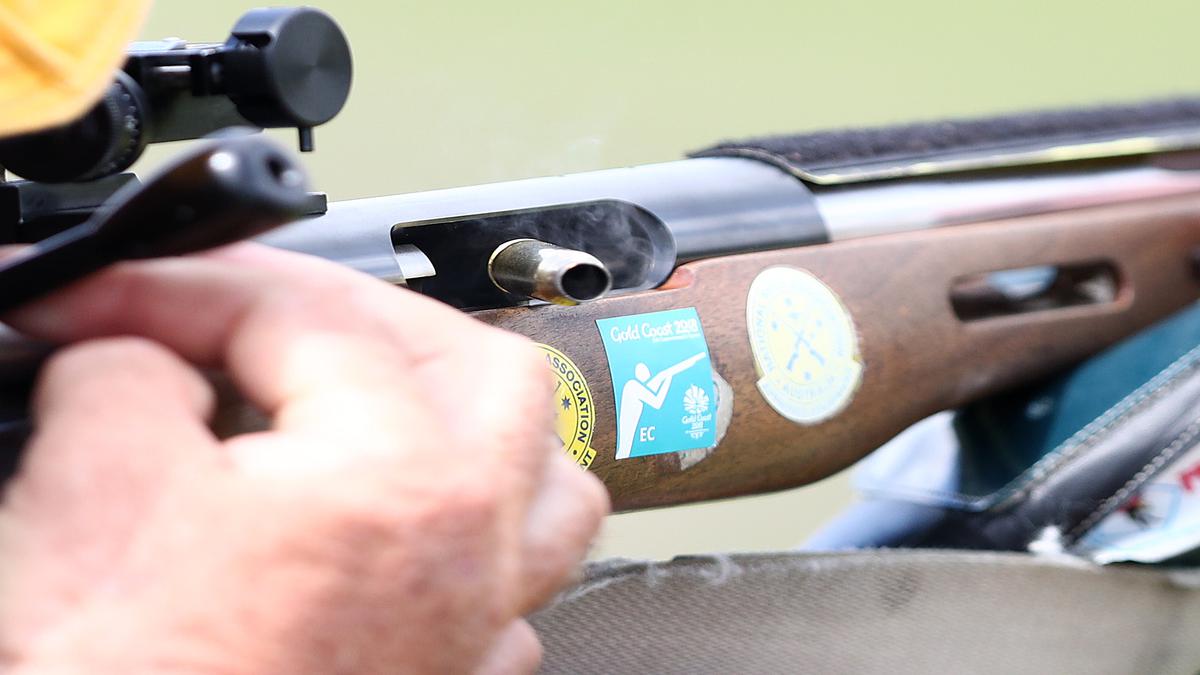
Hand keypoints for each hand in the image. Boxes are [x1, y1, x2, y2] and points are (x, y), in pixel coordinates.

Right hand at [0, 244, 608, 673]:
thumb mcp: (89, 494)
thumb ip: (125, 375)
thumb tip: (140, 347)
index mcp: (404, 482)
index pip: (310, 319)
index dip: (193, 288)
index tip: (118, 295)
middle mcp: (473, 553)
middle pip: (487, 374)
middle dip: (370, 319)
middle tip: (273, 312)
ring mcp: (476, 625)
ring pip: (540, 484)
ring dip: (469, 421)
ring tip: (388, 395)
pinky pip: (508, 586)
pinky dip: (467, 537)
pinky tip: (402, 531)